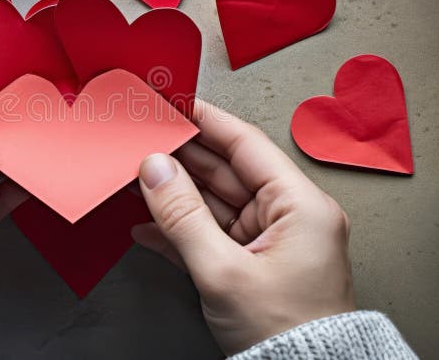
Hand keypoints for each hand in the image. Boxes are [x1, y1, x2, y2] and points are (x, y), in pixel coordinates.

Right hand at [132, 99, 353, 354]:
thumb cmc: (286, 333)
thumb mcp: (224, 271)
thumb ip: (183, 216)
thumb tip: (155, 170)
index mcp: (301, 207)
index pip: (247, 146)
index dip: (209, 122)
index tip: (179, 105)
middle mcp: (289, 217)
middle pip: (227, 173)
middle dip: (183, 159)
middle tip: (146, 141)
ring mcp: (269, 241)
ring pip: (214, 204)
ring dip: (175, 196)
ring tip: (137, 179)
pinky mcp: (251, 264)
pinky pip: (211, 235)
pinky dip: (180, 232)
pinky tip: (148, 225)